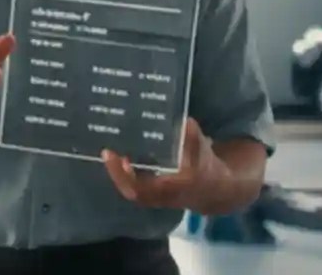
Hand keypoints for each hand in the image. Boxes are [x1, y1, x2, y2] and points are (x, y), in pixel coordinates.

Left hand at [102, 118, 229, 212]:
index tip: (117, 156)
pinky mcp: (155, 196)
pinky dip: (127, 175)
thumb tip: (184, 121)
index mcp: (173, 187)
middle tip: (107, 152)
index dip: (124, 174)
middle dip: (117, 174)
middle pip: (132, 192)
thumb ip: (193, 138)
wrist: (214, 191)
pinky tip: (123, 158)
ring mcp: (157, 199)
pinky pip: (137, 189)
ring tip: (112, 153)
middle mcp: (162, 197)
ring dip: (120, 174)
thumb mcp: (204, 151)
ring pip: (133, 191)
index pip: (142, 187)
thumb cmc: (207, 167)